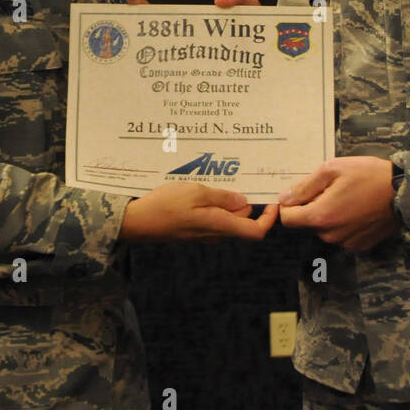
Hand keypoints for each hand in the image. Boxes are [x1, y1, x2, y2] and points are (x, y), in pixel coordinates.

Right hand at [119, 181, 278, 241]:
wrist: (138, 221)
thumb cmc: (165, 205)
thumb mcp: (196, 193)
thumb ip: (222, 197)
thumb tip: (245, 203)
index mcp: (219, 224)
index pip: (256, 231)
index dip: (269, 218)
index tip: (271, 201)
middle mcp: (216, 233)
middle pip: (243, 220)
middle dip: (246, 200)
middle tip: (242, 176)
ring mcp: (205, 232)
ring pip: (228, 217)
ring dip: (228, 200)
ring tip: (217, 177)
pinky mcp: (195, 229)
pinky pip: (214, 216)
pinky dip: (215, 203)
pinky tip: (203, 187)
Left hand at [279, 157, 398, 251]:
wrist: (404, 192)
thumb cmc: (368, 175)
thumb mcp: (332, 169)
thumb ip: (304, 186)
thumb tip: (283, 198)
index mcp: (321, 216)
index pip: (287, 219)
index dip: (288, 205)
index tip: (298, 193)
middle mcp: (331, 235)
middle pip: (305, 224)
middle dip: (310, 207)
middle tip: (328, 189)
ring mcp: (345, 243)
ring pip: (323, 230)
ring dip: (327, 215)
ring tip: (345, 196)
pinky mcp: (359, 246)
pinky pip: (340, 235)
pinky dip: (342, 224)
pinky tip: (355, 208)